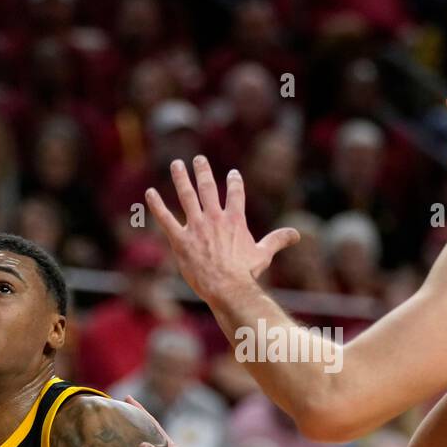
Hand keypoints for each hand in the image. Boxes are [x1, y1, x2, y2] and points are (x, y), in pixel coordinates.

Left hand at [145, 155, 298, 304]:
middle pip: (208, 188)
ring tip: (176, 165)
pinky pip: (166, 219)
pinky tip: (149, 193)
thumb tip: (297, 234)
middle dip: (203, 171)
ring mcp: (196, 227)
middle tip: (199, 159)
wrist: (227, 287)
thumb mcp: (264, 253)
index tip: (232, 174)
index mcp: (235, 219)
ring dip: (181, 178)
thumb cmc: (246, 273)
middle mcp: (215, 218)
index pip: (235, 194)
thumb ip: (278, 240)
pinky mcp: (180, 240)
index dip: (234, 182)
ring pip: (187, 196)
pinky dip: (157, 205)